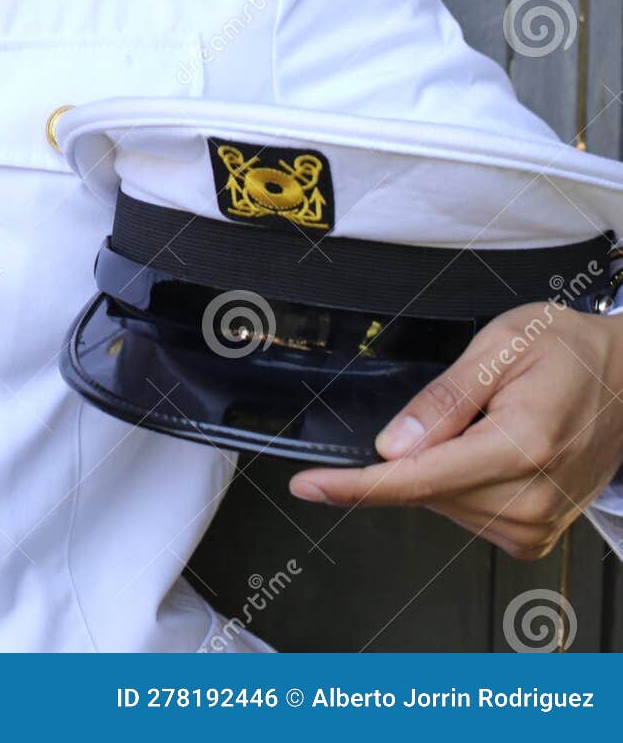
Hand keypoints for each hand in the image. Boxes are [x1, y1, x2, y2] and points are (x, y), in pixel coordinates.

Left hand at [288, 304, 622, 558]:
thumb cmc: (572, 352)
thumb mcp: (502, 346)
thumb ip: (444, 397)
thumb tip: (394, 446)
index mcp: (521, 446)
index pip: (418, 479)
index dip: (355, 484)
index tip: (310, 486)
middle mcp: (531, 498)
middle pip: (427, 492)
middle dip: (413, 452)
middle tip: (458, 403)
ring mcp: (537, 525)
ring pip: (443, 505)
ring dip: (440, 465)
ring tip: (487, 419)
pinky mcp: (535, 535)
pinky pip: (467, 514)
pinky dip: (459, 482)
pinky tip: (488, 448)